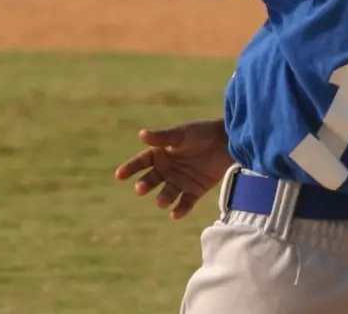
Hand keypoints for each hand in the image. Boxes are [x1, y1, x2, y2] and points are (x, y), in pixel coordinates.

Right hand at [113, 119, 232, 220]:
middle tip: (140, 189)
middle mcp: (167, 169)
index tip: (119, 175)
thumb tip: (141, 134)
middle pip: (151, 180)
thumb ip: (162, 137)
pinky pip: (185, 203)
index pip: (141, 162)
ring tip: (161, 201)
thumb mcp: (181, 134)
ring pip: (166, 194)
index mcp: (161, 154)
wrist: (228, 141)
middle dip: (145, 185)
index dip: (130, 168)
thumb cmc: (202, 133)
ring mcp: (180, 181)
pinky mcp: (195, 191)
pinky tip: (175, 214)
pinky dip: (180, 210)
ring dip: (162, 199)